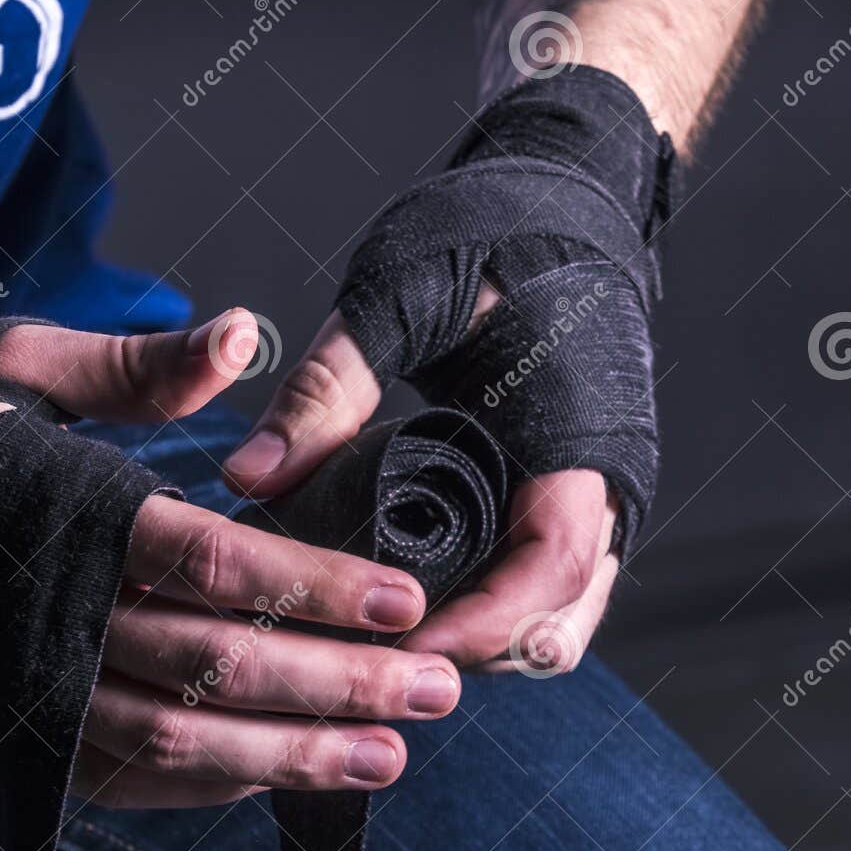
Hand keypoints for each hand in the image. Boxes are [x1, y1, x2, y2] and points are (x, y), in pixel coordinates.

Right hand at [0, 310, 461, 807]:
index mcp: (66, 515)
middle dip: (338, 684)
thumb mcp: (14, 367)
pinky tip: (277, 777)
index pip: (212, 563)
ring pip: (180, 744)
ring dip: (291, 755)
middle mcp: (55, 615)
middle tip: (436, 692)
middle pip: (218, 666)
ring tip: (388, 757)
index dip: (317, 588)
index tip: (404, 604)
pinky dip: (207, 787)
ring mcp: (30, 689)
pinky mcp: (13, 733)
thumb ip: (135, 366)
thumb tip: (246, 335)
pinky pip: (122, 780)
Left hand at [220, 69, 671, 674]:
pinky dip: (483, 607)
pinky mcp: (565, 490)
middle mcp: (604, 477)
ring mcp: (590, 490)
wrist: (564, 189)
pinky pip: (535, 579)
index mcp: (581, 431)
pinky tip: (403, 601)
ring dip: (475, 638)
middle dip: (468, 652)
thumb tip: (246, 476)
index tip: (391, 648)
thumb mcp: (398, 295)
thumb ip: (328, 387)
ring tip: (373, 642)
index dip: (477, 626)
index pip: (550, 569)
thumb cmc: (493, 225)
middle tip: (365, 661)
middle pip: (555, 619)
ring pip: (549, 612)